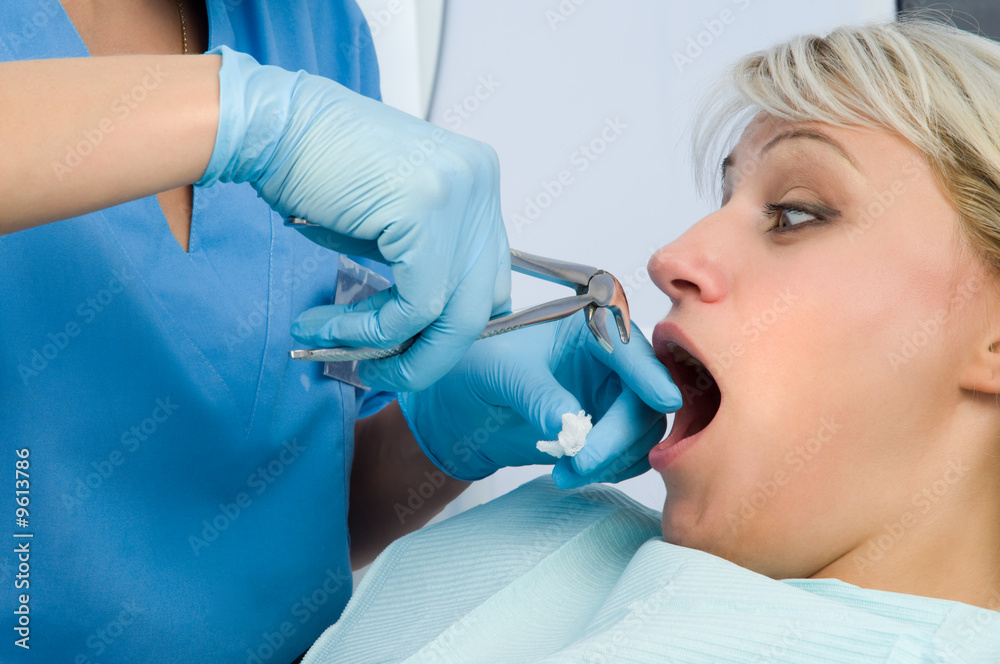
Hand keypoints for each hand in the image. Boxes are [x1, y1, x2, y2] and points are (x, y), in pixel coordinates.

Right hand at [198, 46, 510, 391]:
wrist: (270, 126)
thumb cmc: (316, 169)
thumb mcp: (389, 222)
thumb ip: (421, 264)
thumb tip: (427, 332)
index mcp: (478, 180)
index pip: (490, 279)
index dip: (448, 328)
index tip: (404, 351)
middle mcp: (482, 184)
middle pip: (483, 304)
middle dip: (429, 354)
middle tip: (381, 372)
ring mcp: (462, 195)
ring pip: (454, 316)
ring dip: (391, 350)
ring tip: (335, 345)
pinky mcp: (428, 214)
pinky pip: (416, 306)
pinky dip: (371, 330)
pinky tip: (329, 324)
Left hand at [397, 313, 682, 486]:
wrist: (460, 408)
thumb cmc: (477, 370)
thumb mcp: (501, 373)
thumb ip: (537, 394)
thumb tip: (571, 426)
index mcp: (588, 326)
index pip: (628, 347)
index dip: (650, 373)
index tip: (664, 401)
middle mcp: (609, 360)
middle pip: (644, 397)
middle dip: (618, 435)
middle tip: (583, 461)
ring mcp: (612, 396)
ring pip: (643, 431)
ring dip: (612, 459)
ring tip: (565, 472)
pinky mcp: (608, 430)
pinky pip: (630, 455)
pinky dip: (609, 470)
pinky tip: (573, 473)